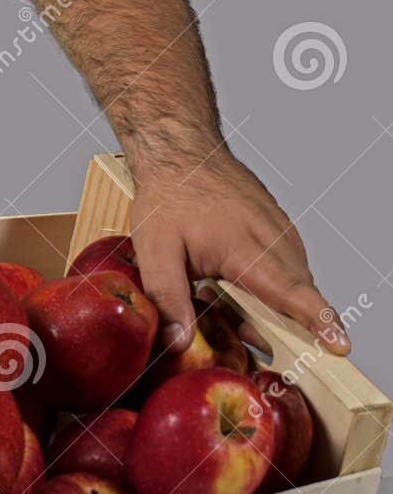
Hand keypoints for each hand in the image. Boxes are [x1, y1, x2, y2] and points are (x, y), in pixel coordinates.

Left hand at [126, 149, 350, 355]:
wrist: (180, 150)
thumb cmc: (168, 196)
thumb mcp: (154, 250)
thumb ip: (168, 298)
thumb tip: (181, 342)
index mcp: (243, 245)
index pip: (289, 289)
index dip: (316, 320)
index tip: (339, 343)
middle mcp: (271, 235)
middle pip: (297, 292)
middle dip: (288, 325)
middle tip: (252, 338)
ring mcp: (278, 227)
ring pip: (293, 278)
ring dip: (276, 302)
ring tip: (234, 304)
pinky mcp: (277, 223)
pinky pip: (288, 261)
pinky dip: (274, 280)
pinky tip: (241, 280)